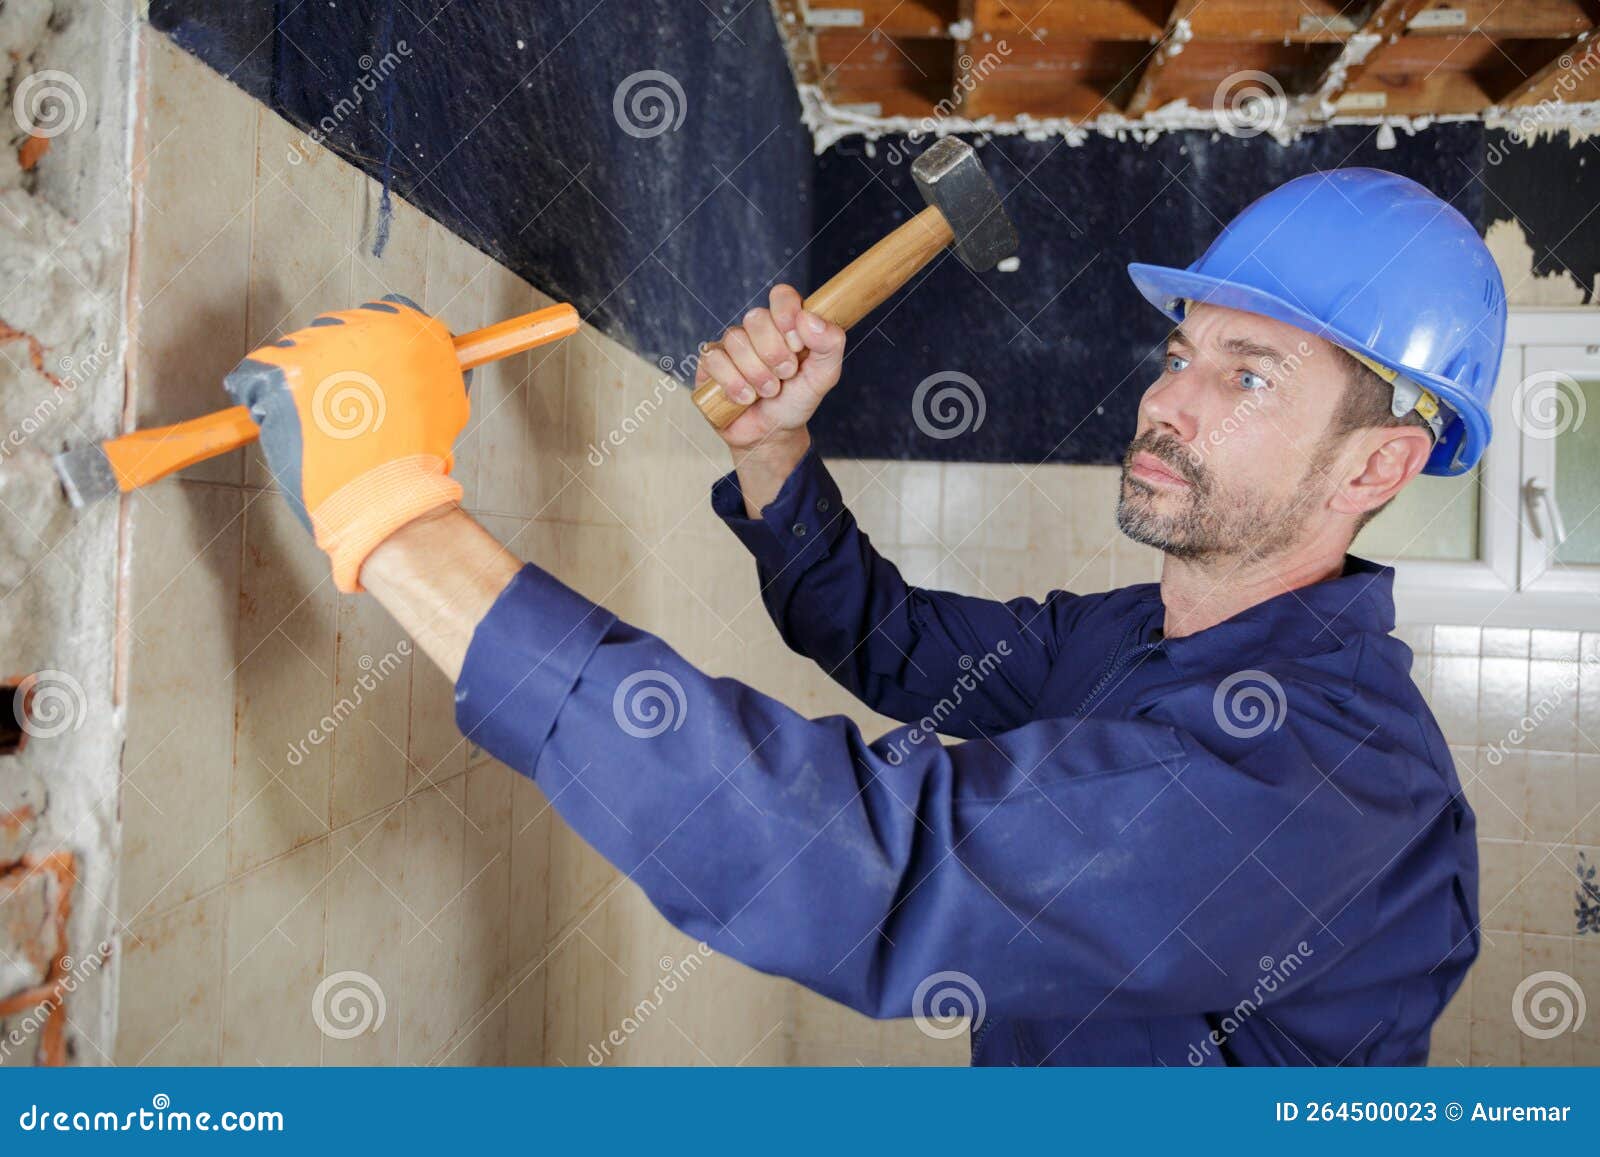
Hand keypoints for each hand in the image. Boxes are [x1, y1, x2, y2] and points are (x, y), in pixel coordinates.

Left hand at [224, 296, 469, 592]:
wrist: (391, 496)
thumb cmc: (420, 459)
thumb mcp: (447, 403)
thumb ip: (433, 371)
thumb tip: (424, 365)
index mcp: (409, 328)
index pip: (379, 315)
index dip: (368, 351)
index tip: (366, 376)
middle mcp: (366, 326)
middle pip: (331, 333)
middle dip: (331, 368)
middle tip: (343, 411)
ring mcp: (321, 347)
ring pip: (292, 353)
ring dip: (298, 386)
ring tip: (320, 427)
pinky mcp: (281, 372)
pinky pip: (252, 376)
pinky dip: (259, 399)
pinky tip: (282, 424)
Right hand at [698, 284, 845, 453]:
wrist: (772, 434)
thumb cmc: (796, 400)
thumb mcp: (824, 376)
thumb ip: (830, 344)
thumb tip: (808, 318)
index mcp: (785, 323)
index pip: (781, 295)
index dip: (787, 314)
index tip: (797, 344)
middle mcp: (756, 329)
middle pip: (756, 318)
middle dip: (774, 354)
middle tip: (785, 375)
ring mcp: (731, 345)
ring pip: (736, 341)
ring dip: (757, 374)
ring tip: (768, 392)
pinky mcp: (710, 363)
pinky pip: (715, 359)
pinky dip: (734, 383)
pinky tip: (745, 398)